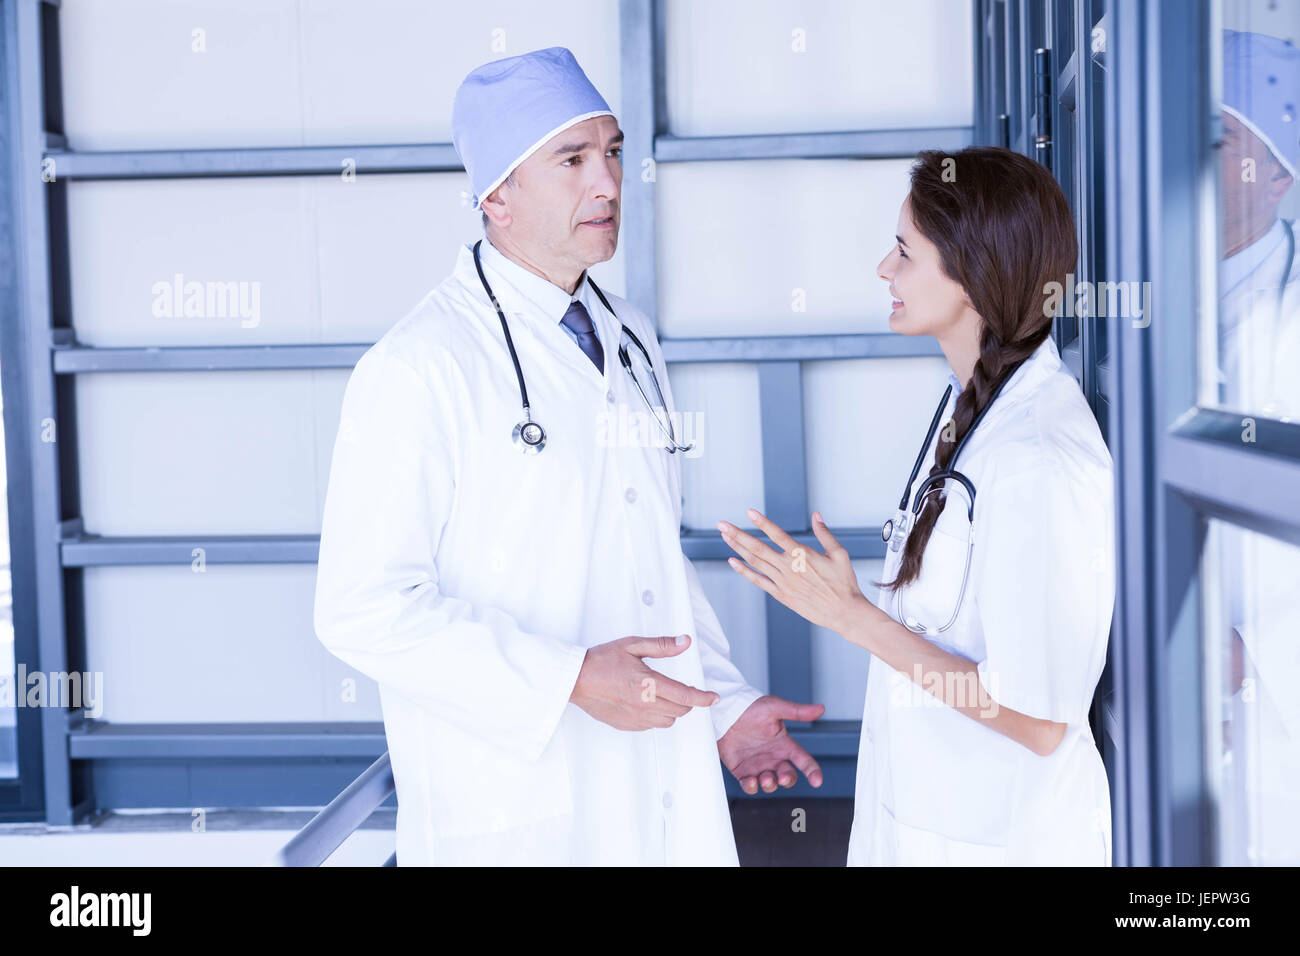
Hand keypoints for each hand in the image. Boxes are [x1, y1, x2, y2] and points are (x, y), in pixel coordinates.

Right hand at [569, 634, 719, 730]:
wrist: (575, 680)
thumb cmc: (601, 660)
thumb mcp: (632, 645)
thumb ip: (662, 645)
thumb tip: (684, 642)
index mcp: (648, 684)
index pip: (686, 695)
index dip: (704, 698)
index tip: (714, 698)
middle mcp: (644, 704)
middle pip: (680, 710)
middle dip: (688, 700)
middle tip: (683, 688)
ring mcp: (635, 718)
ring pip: (669, 721)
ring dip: (674, 710)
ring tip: (665, 695)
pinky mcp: (627, 725)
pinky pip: (652, 726)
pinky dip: (658, 717)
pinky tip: (648, 704)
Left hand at [718, 509, 878, 635]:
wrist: (843, 612)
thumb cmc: (844, 584)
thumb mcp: (839, 554)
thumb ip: (825, 534)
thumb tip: (816, 515)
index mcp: (802, 555)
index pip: (777, 534)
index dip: (762, 522)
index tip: (749, 512)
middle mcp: (788, 567)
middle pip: (758, 547)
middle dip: (738, 534)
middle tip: (722, 525)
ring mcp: (783, 582)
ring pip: (755, 562)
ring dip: (738, 548)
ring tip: (725, 537)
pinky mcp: (781, 595)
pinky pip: (758, 581)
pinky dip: (745, 571)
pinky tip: (733, 562)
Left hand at [718, 695, 825, 793]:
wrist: (725, 711)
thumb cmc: (751, 707)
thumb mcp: (775, 707)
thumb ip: (797, 712)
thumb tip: (821, 708)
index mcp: (784, 745)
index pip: (804, 760)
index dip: (812, 771)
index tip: (817, 781)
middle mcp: (773, 758)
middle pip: (788, 776)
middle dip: (788, 780)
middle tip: (783, 777)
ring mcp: (758, 766)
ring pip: (770, 784)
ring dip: (770, 785)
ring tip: (765, 778)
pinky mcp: (742, 771)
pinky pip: (750, 785)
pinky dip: (751, 787)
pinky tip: (751, 781)